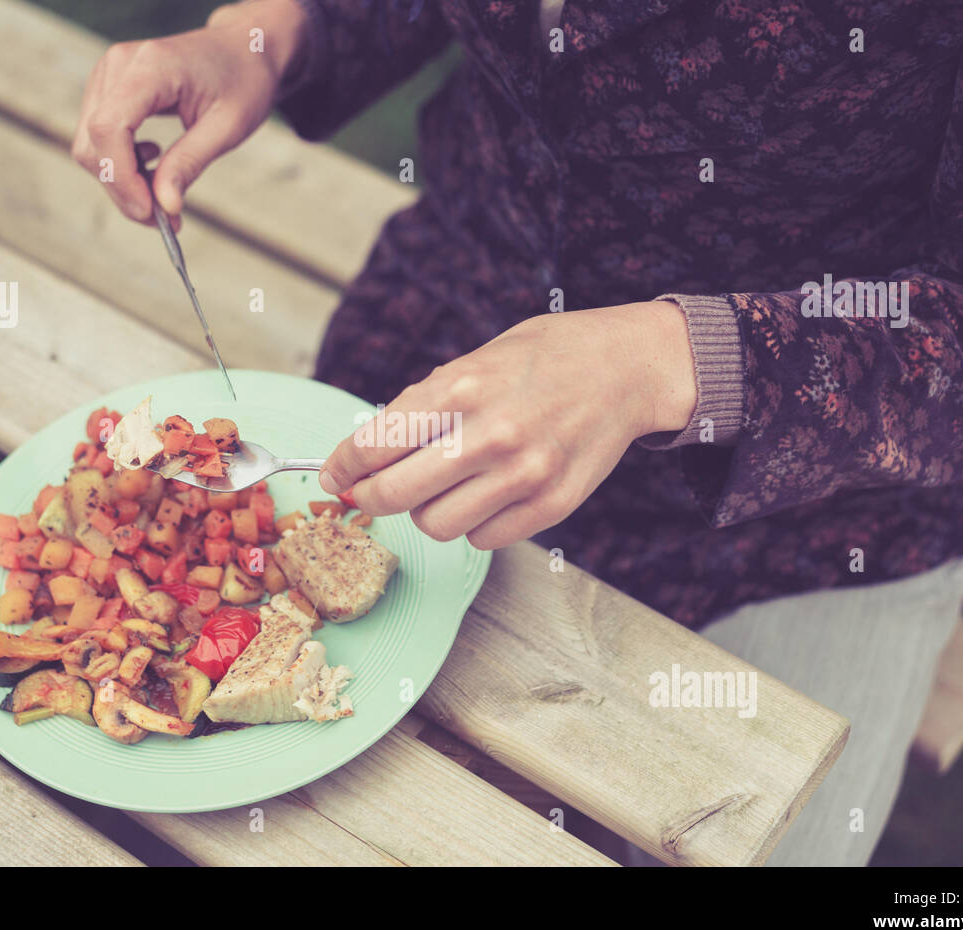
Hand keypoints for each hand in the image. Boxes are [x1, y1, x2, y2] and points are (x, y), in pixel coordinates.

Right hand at [71, 0, 307, 225]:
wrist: (242, 50)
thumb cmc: (242, 81)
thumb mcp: (228, 126)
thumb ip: (190, 163)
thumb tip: (164, 206)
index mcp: (150, 66)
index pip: (109, 127)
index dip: (122, 177)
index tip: (151, 212)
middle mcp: (118, 65)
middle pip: (94, 142)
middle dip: (123, 189)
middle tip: (165, 218)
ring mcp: (108, 74)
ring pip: (90, 146)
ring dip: (122, 182)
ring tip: (163, 194)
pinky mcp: (108, 88)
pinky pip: (98, 138)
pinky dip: (120, 165)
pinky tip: (153, 162)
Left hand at [318, 302, 697, 549]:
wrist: (628, 368)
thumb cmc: (545, 357)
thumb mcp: (477, 359)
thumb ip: (425, 404)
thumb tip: (369, 452)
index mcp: (462, 388)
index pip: (375, 444)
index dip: (342, 466)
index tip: (334, 476)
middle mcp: (491, 435)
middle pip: (395, 496)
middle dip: (370, 498)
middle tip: (368, 493)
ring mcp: (524, 475)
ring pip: (436, 526)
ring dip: (427, 511)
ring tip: (443, 485)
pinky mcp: (552, 506)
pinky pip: (482, 539)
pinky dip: (472, 524)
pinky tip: (485, 494)